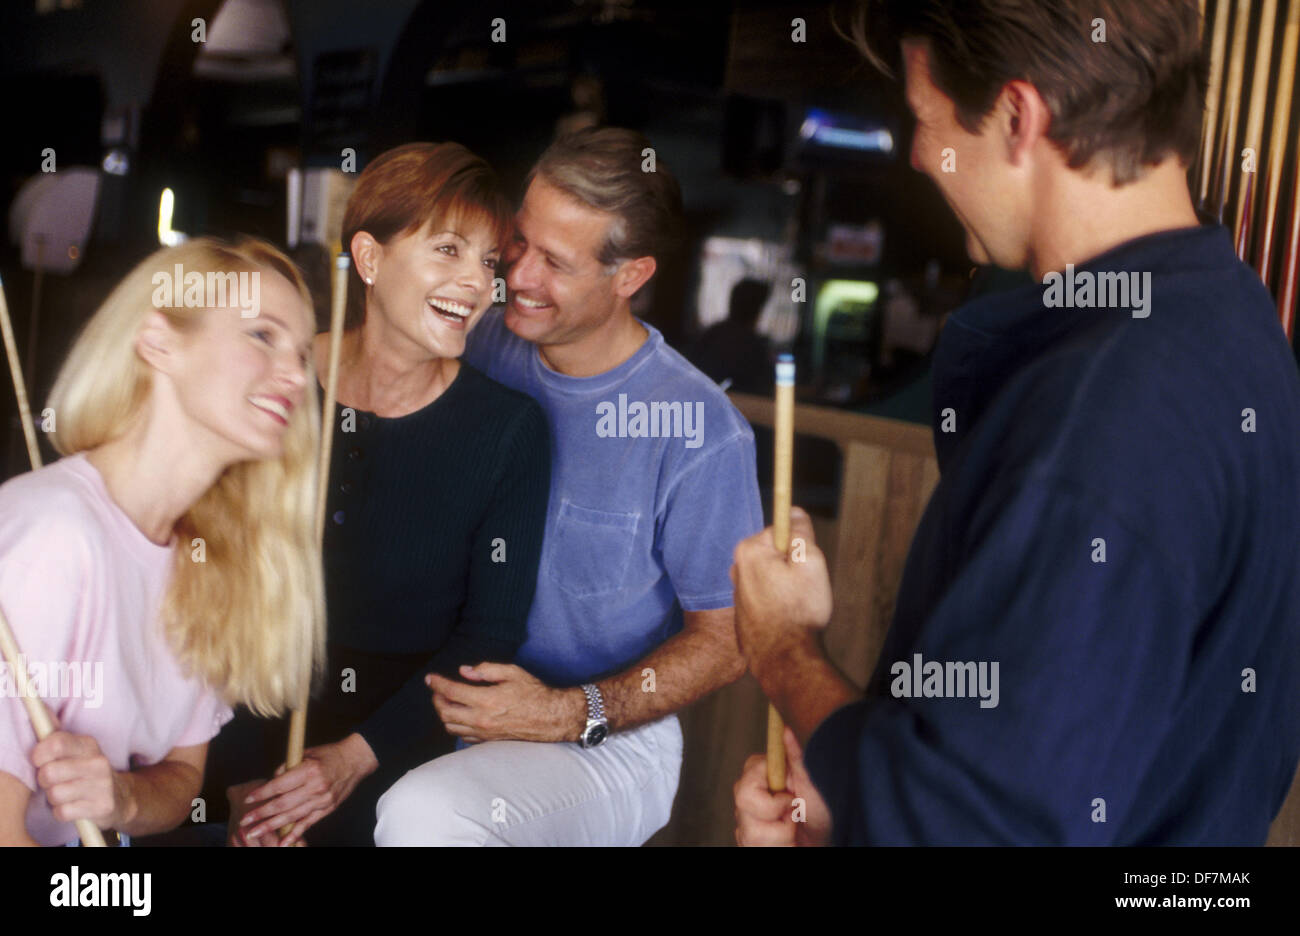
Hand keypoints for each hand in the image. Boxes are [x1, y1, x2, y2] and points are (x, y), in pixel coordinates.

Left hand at [31, 730, 129, 831]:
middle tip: (52, 781)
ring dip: (53, 798)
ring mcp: (102, 785)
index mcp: (89, 745)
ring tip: (64, 793)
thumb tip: (42, 709)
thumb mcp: (76, 750)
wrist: (120, 796)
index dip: (39, 753)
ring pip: (55, 794)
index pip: (57, 743)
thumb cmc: (86, 771)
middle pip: (49, 772)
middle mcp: (98, 763)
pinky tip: (72, 806)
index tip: (38, 761)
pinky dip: (62, 812)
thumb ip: (56, 734)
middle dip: (44, 780)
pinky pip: (63, 812)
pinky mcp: (102, 806)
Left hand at [236, 734, 376, 845]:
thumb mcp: (307, 753)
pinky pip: (308, 823)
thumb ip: (288, 767)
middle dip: (261, 814)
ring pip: (292, 816)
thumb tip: (272, 782)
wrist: (356, 760)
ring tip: (255, 832)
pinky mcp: (328, 809)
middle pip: (283, 804)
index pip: (279, 785)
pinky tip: (283, 843)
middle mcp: (315, 787)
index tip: (248, 800)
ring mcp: (322, 800)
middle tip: (246, 821)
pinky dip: (295, 834)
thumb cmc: (330, 754)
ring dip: (272, 825)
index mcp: (309, 770)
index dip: (262, 794)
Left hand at [427, 663, 582, 743]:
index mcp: (486, 700)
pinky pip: (463, 736)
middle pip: (445, 712)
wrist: (551, 718)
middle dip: (436, 700)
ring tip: (447, 702)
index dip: (437, 684)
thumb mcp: (512, 673)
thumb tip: (464, 671)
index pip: (451, 691)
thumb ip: (486, 670)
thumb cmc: (534, 693)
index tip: (429, 678)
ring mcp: (484, 732)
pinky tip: (460, 715)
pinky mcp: (488, 740)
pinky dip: (456, 725)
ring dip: (444, 713)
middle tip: (437, 690)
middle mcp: (481, 719)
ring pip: (451, 726)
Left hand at [730, 506, 833, 682]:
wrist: (783, 660)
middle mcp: (737, 568)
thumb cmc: (799, 610)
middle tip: (805, 588)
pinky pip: (769, 598)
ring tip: (797, 608)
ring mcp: (738, 592)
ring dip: (789, 587)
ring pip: (775, 577)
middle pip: (778, 554)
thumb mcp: (810, 561)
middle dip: (795, 568)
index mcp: (749, 550)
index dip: (803, 548)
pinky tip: (788, 621)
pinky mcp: (744, 612)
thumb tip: (793, 511)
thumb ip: (801, 531)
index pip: (784, 531)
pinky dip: (781, 605)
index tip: (808, 567)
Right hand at [734, 727, 831, 846]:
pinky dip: (779, 847)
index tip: (792, 799)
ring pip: (751, 836)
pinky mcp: (747, 840)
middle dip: (779, 822)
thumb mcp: (812, 782)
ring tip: (794, 832)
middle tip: (795, 816)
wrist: (828, 837)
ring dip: (782, 838)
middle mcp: (746, 797)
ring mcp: (744, 821)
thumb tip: (786, 730)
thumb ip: (796, 757)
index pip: (747, 786)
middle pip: (744, 811)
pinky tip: (788, 842)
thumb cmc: (823, 807)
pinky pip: (752, 847)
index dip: (772, 800)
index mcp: (757, 775)